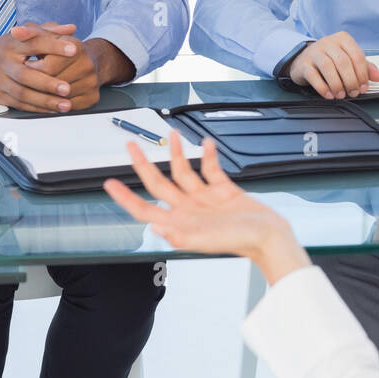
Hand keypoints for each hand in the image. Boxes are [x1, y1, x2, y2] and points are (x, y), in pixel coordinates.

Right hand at [0, 24, 85, 112]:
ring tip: (65, 104)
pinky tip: (52, 110)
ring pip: (23, 93)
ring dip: (45, 101)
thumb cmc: (2, 48)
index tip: (74, 49)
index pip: (34, 42)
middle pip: (25, 74)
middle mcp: (5, 62)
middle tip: (68, 87)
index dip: (54, 45)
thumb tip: (71, 28)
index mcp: (13, 43)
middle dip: (48, 82)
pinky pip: (19, 104)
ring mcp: (0, 81)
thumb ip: (48, 31)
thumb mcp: (22, 35)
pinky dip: (37, 108)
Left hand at [19, 21, 101, 109]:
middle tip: (27, 79)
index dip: (33, 69)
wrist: (87, 61)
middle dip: (37, 83)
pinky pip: (70, 108)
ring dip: (46, 96)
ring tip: (37, 88)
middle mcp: (87, 65)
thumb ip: (30, 33)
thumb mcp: (47, 37)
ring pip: (61, 98)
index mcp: (76, 47)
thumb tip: (16, 31)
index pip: (48, 67)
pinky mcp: (93, 97)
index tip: (25, 67)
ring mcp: (92, 82)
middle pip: (54, 83)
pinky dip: (58, 106)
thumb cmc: (62, 51)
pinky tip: (50, 98)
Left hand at [103, 133, 310, 285]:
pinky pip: (212, 169)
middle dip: (143, 165)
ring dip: (177, 153)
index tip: (110, 183)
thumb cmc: (239, 242)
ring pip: (183, 172)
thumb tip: (156, 228)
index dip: (125, 197)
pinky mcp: (223, 191)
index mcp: (180, 222)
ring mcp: (204, 199)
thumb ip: (180, 236)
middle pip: (158, 184)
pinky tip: (207, 144)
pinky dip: (209, 156)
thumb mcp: (207, 242)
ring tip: (172, 135)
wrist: (268, 237)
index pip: (144, 209)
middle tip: (131, 146)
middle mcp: (188, 209)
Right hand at [286, 32, 378, 98]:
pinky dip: (323, 88)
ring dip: (337, 84)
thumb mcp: (349, 60)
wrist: (304, 59)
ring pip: (328, 67)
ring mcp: (315, 52)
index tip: (364, 87)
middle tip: (353, 93)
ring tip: (341, 95)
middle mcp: (328, 42)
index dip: (363, 74)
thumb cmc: (330, 59)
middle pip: (343, 62)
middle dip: (351, 81)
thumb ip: (365, 68)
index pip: (357, 55)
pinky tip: (329, 95)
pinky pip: (313, 75)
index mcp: (343, 39)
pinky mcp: (303, 63)